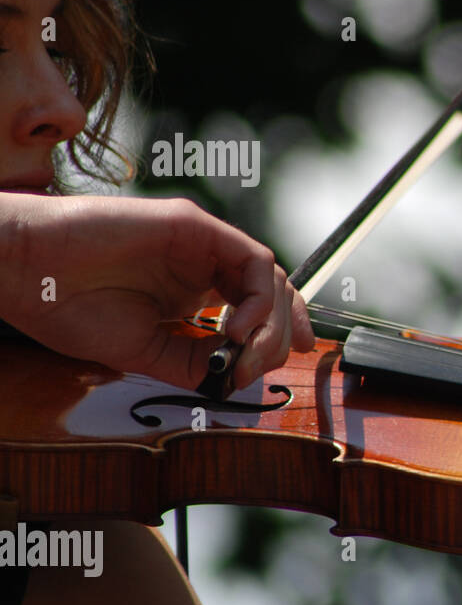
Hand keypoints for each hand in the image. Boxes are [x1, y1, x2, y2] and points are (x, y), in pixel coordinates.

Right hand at [0, 193, 313, 388]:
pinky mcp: (192, 225)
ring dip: (272, 318)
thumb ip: (195, 363)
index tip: (292, 358)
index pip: (257, 306)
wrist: (21, 271)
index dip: (282, 331)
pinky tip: (237, 326)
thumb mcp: (145, 352)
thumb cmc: (66, 306)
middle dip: (282, 331)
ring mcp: (200, 242)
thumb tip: (241, 379)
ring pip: (269, 276)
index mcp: (191, 289)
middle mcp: (202, 263)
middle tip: (261, 362)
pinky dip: (258, 297)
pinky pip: (251, 258)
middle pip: (273, 291)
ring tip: (246, 348)